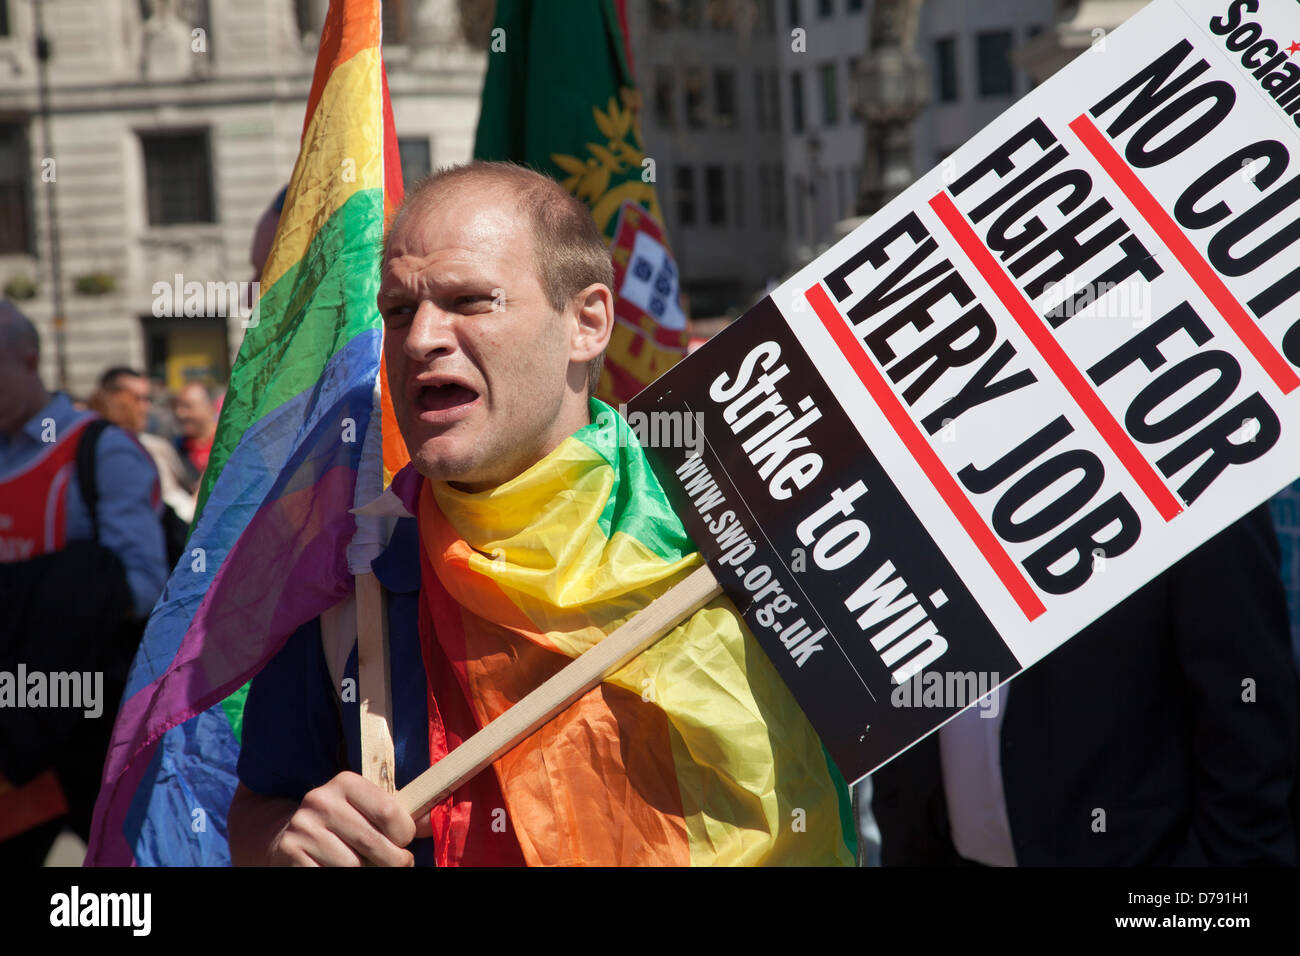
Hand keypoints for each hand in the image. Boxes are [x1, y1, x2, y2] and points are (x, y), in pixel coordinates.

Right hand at [269, 771, 431, 866]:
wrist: (288, 835)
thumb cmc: (343, 822)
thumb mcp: (369, 809)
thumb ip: (402, 814)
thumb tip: (434, 822)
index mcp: (345, 782)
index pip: (389, 813)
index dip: (405, 835)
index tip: (404, 842)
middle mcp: (320, 801)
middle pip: (374, 844)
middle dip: (394, 861)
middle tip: (398, 863)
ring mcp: (303, 829)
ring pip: (354, 867)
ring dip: (369, 872)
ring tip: (368, 865)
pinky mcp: (290, 855)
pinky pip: (331, 876)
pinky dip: (345, 878)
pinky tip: (344, 869)